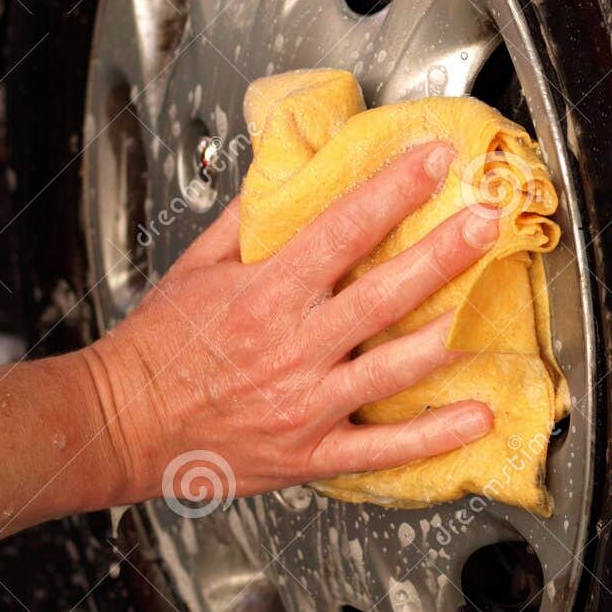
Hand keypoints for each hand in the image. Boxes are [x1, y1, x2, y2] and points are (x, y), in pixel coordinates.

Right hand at [81, 141, 499, 506]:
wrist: (120, 423)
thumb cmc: (155, 348)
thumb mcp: (194, 269)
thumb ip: (247, 223)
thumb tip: (288, 178)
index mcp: (265, 293)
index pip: (344, 229)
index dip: (395, 190)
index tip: (434, 159)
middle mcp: (292, 346)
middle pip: (384, 293)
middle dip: (444, 252)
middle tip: (487, 223)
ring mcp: (306, 403)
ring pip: (395, 367)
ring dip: (449, 334)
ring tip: (491, 307)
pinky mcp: (310, 453)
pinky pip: (383, 449)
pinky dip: (435, 436)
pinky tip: (477, 418)